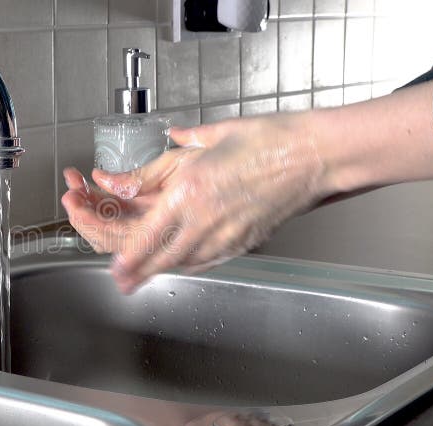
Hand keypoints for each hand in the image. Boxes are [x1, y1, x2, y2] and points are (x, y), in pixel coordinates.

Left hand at [62, 114, 333, 293]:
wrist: (316, 155)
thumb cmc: (269, 139)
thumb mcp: (211, 137)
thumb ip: (172, 152)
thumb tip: (148, 159)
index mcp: (190, 192)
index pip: (147, 235)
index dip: (128, 258)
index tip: (116, 269)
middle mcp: (205, 220)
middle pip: (162, 259)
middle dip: (138, 274)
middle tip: (122, 281)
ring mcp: (227, 235)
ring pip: (185, 264)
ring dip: (161, 271)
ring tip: (143, 276)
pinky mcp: (245, 242)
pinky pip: (209, 260)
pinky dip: (189, 264)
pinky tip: (180, 262)